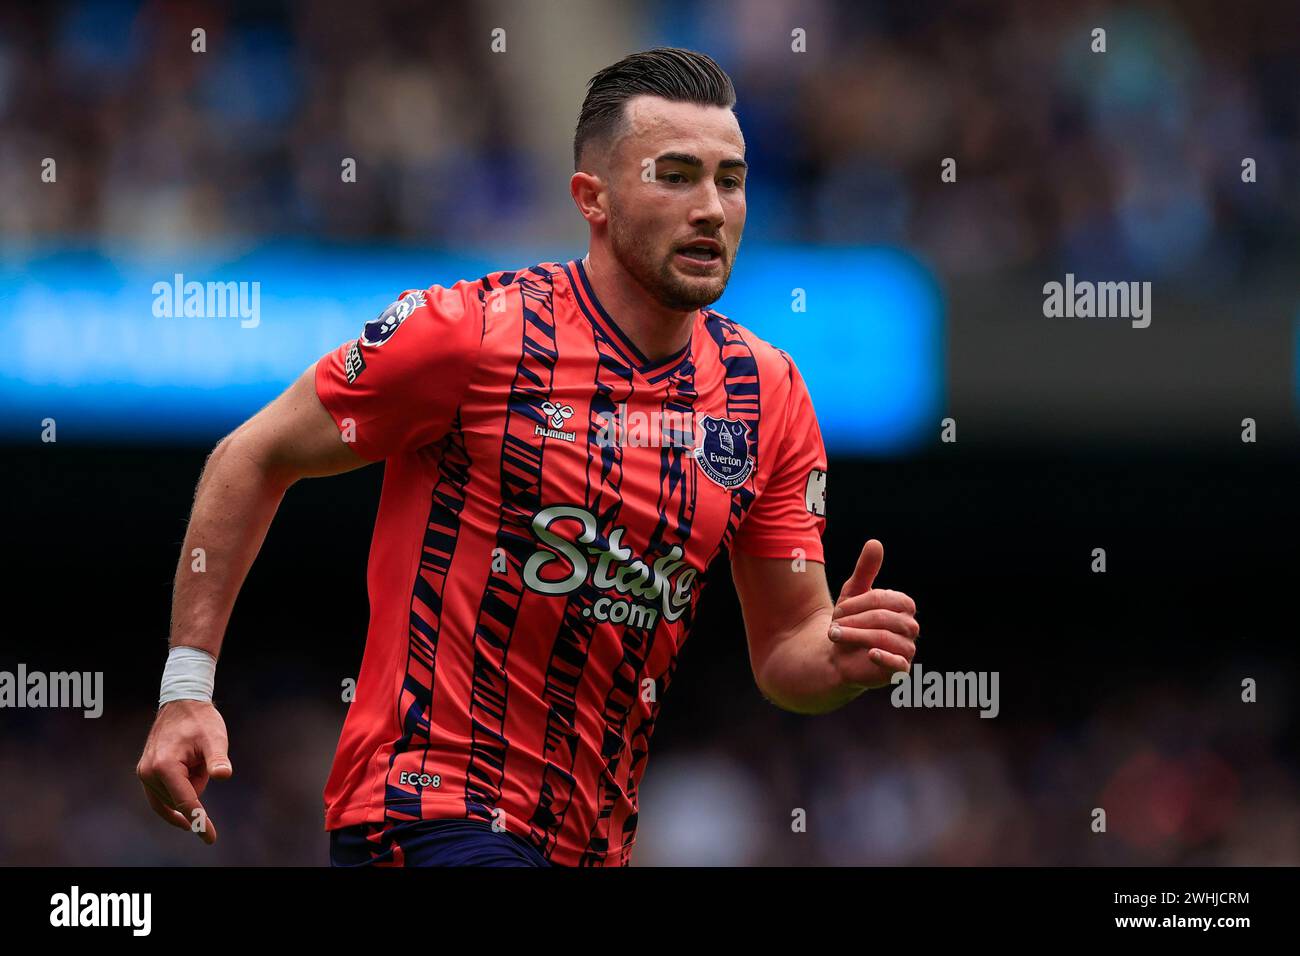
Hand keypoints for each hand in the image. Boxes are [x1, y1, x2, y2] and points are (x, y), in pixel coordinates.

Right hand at [136, 699, 231, 844]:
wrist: (181, 703)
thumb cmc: (200, 720)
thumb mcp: (215, 738)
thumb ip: (218, 758)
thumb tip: (223, 775)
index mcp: (165, 766)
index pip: (186, 802)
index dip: (200, 821)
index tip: (210, 838)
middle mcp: (149, 773)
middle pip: (182, 799)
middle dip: (198, 784)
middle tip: (202, 756)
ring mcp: (144, 774)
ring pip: (173, 798)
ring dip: (189, 784)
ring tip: (193, 758)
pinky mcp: (145, 773)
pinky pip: (159, 799)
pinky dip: (174, 801)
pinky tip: (184, 816)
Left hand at [828, 539, 918, 689]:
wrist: (839, 655)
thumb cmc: (851, 622)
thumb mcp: (853, 593)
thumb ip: (865, 570)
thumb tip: (875, 542)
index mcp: (903, 605)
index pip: (883, 599)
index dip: (858, 603)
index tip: (838, 611)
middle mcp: (910, 626)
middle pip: (883, 618)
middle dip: (854, 620)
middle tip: (834, 625)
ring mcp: (907, 648)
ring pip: (884, 638)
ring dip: (855, 636)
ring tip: (835, 636)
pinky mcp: (900, 670)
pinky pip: (899, 664)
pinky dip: (885, 658)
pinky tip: (870, 654)